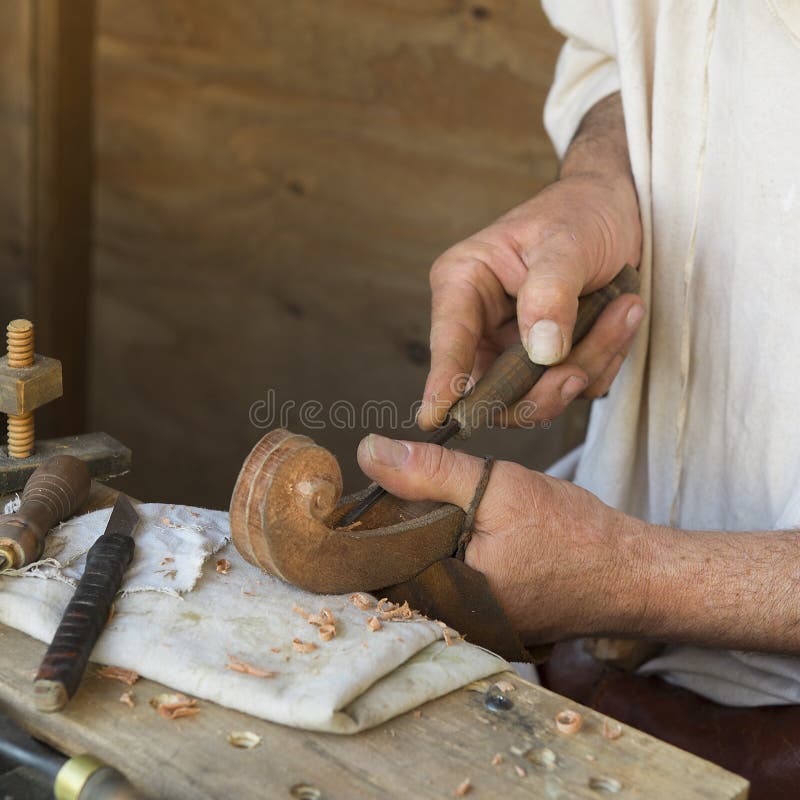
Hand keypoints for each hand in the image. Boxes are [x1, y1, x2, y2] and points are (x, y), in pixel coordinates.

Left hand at [357, 434, 645, 643]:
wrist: (630, 572)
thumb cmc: (572, 535)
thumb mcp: (496, 488)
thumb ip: (429, 472)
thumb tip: (368, 452)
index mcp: (443, 601)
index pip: (373, 562)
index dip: (365, 519)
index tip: (367, 488)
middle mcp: (449, 623)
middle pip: (394, 566)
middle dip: (396, 524)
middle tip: (409, 488)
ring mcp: (468, 624)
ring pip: (421, 569)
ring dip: (422, 534)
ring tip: (440, 504)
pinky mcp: (485, 615)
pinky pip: (448, 578)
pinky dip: (446, 548)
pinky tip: (460, 525)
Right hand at [418, 174, 643, 429]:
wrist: (618, 210)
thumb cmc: (581, 213)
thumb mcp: (566, 243)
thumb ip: (550, 294)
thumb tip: (543, 354)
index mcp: (464, 286)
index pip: (449, 341)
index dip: (442, 382)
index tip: (433, 417)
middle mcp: (482, 324)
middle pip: (493, 388)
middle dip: (544, 387)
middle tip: (579, 372)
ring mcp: (515, 347)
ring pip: (540, 393)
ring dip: (590, 362)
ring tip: (625, 310)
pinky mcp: (549, 360)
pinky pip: (575, 385)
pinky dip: (605, 360)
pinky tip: (621, 317)